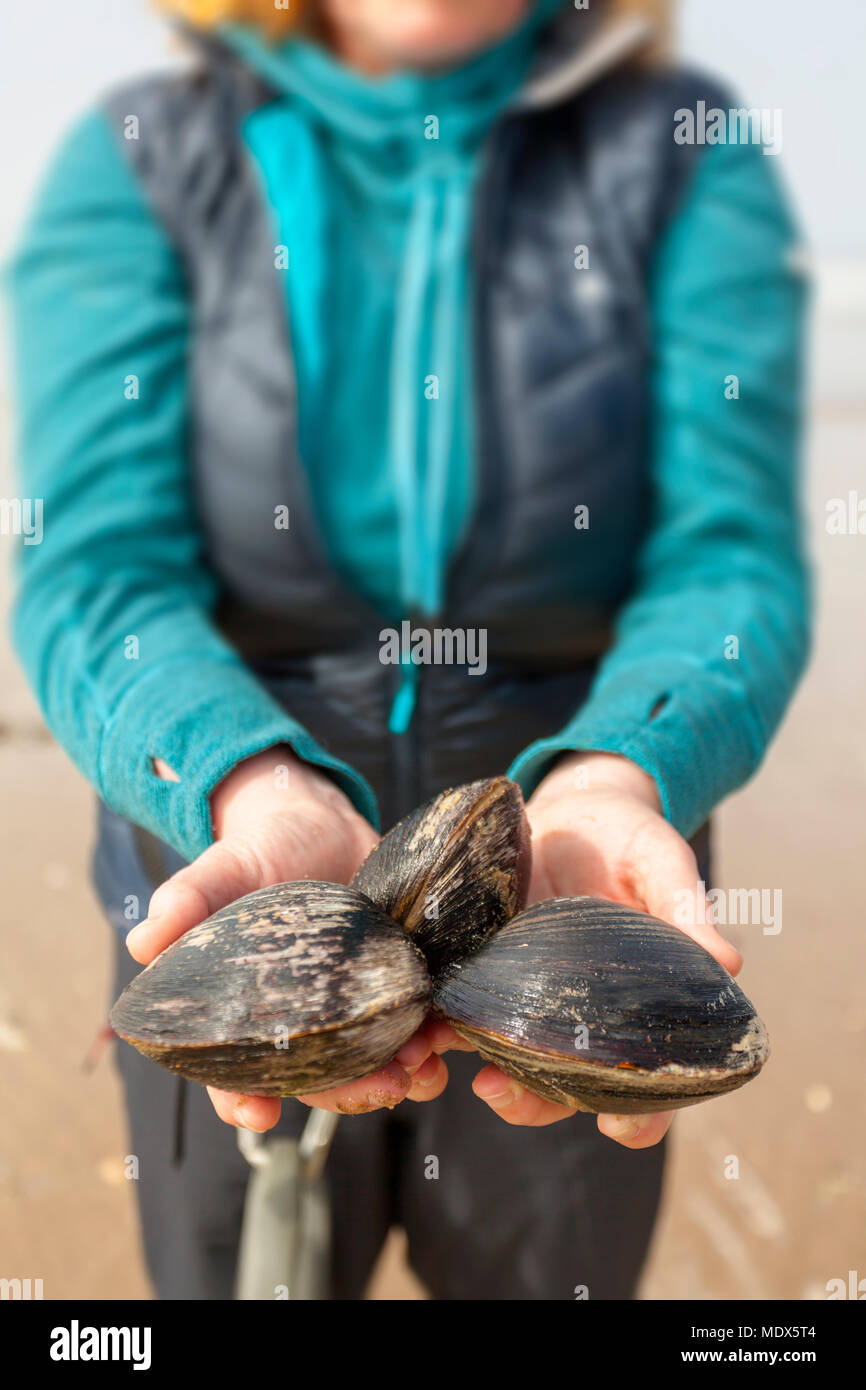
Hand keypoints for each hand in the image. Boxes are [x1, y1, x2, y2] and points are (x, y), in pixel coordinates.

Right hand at [126, 746, 451, 1129]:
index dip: (241, 1100)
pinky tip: (446, 1035)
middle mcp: (300, 1027)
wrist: (319, 824)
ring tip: (422, 1065)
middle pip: (319, 1083)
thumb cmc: (257, 854)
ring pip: (373, 1066)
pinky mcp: (394, 989)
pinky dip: (433, 1041)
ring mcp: (351, 1012)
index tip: (258, 1114)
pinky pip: (415, 1031)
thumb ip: (186, 900)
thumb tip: (145, 939)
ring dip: (400, 1075)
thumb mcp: (220, 870)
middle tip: (381, 1088)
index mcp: (247, 1016)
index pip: (233, 1076)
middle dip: (349, 1094)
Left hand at [472, 751, 741, 1145]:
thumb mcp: (661, 862)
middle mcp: (578, 1019)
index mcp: (637, 1008)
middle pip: (563, 1088)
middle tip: (499, 1092)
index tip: (620, 1127)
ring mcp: (524, 1000)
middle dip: (531, 1101)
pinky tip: (418, 1022)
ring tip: (442, 1061)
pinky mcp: (478, 971)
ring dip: (471, 1069)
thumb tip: (728, 962)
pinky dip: (434, 1025)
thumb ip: (685, 908)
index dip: (641, 1116)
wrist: (567, 809)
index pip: (648, 1085)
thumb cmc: (629, 839)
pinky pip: (454, 1011)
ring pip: (502, 1060)